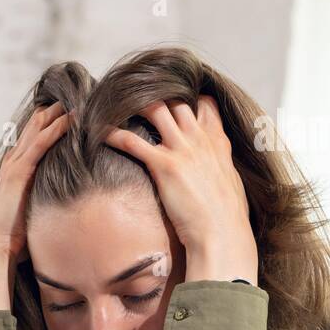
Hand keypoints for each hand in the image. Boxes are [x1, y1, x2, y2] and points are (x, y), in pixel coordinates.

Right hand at [0, 102, 71, 312]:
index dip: (47, 127)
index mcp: (15, 174)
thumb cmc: (12, 239)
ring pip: (36, 133)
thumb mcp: (31, 213)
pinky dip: (54, 131)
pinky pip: (39, 146)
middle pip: (33, 131)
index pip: (32, 143)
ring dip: (55, 116)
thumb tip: (63, 208)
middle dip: (51, 114)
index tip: (66, 113)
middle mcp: (13, 166)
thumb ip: (42, 202)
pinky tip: (69, 120)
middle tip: (70, 97)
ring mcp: (14, 168)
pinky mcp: (18, 175)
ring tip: (73, 101)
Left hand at [104, 96, 257, 284]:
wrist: (222, 234)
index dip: (188, 98)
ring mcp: (183, 149)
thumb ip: (220, 168)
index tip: (170, 97)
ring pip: (155, 109)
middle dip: (155, 95)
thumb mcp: (231, 184)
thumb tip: (215, 172)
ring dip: (132, 105)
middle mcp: (200, 140)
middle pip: (176, 101)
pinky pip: (132, 141)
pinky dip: (112, 133)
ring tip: (113, 104)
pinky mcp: (164, 165)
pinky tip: (98, 131)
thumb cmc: (226, 218)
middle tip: (133, 96)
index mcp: (218, 144)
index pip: (205, 105)